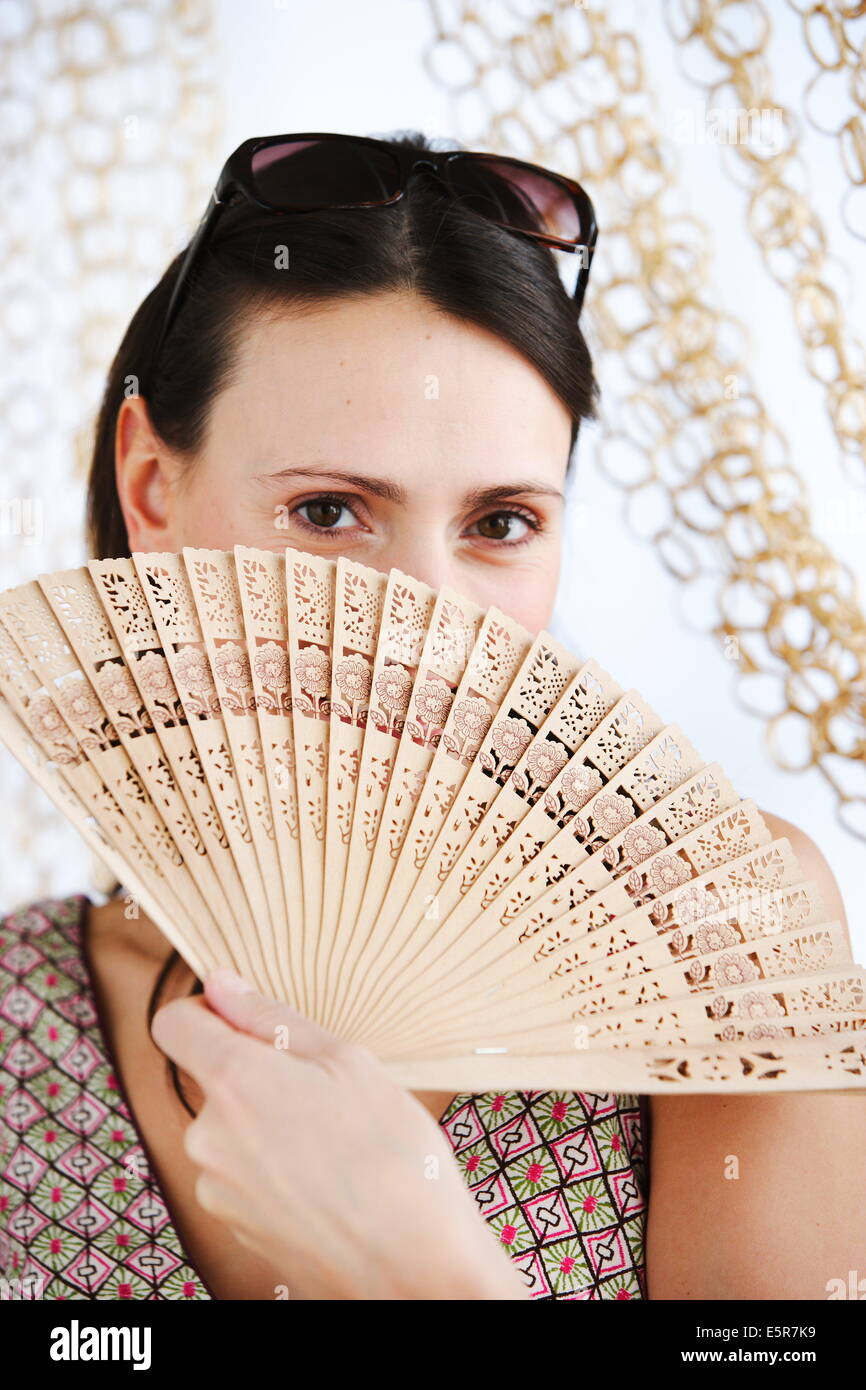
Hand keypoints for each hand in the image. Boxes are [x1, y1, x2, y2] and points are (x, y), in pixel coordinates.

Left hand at [151, 971, 528, 1300]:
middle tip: (325, 1092)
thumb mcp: (346, 1061)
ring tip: (335, 1144)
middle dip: (258, 1077)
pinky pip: (243, 1177)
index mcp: (233, 1081)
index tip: (246, 1021)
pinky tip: (327, 1181)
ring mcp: (217, 1189)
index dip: (207, 1012)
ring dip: (269, 1127)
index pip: (174, 1024)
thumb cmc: (391, 1154)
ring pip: (232, 1131)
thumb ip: (270, 1017)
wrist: (414, 1267)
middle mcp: (208, 1136)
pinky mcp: (234, 1228)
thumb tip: (218, 982)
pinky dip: (275, 1171)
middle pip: (212, 1080)